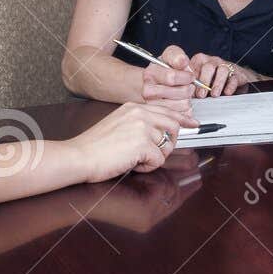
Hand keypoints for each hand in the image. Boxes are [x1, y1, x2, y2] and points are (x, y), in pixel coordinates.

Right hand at [67, 102, 181, 182]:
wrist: (79, 156)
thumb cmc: (95, 146)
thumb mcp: (119, 125)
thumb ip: (140, 124)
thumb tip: (160, 132)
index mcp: (134, 107)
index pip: (166, 110)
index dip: (182, 118)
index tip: (193, 123)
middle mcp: (140, 113)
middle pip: (173, 125)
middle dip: (170, 142)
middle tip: (156, 153)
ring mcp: (142, 127)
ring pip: (166, 145)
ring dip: (153, 157)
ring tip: (134, 158)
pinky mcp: (142, 143)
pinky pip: (158, 159)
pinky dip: (147, 166)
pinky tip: (131, 163)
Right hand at [141, 45, 198, 111]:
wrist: (157, 83)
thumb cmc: (166, 69)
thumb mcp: (171, 56)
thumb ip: (177, 55)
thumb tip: (182, 61)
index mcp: (150, 74)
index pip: (171, 77)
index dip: (186, 76)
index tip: (190, 76)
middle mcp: (148, 91)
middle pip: (181, 93)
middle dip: (188, 88)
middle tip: (187, 85)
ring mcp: (153, 106)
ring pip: (183, 105)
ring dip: (188, 99)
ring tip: (183, 94)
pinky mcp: (162, 117)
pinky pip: (183, 116)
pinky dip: (187, 110)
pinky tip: (182, 103)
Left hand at [187, 53, 248, 97]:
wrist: (232, 79)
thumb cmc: (211, 81)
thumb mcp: (198, 82)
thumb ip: (191, 86)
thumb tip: (184, 96)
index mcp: (199, 61)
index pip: (194, 66)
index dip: (191, 78)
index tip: (189, 89)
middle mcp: (212, 61)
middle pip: (208, 67)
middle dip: (204, 81)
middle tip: (201, 95)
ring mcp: (225, 66)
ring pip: (222, 70)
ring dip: (217, 83)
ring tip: (214, 94)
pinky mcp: (237, 73)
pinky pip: (234, 77)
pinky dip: (230, 85)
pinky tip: (227, 93)